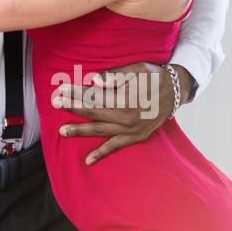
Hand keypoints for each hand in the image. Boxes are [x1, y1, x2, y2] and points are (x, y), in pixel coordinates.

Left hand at [51, 61, 180, 165]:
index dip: (76, 93)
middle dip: (73, 108)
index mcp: (126, 98)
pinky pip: (116, 147)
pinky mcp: (136, 137)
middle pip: (94, 113)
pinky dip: (102, 154)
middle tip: (55, 104)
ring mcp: (131, 129)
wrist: (176, 91)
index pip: (94, 96)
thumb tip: (93, 80)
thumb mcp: (137, 70)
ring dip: (80, 131)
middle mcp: (127, 117)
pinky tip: (88, 160)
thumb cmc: (154, 77)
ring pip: (100, 131)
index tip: (61, 90)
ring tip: (62, 131)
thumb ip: (115, 76)